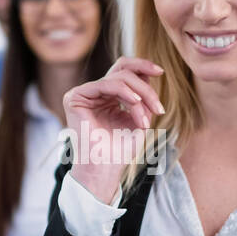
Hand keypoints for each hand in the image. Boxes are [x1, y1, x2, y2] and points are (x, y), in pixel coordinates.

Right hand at [63, 56, 164, 202]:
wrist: (105, 169)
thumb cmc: (121, 149)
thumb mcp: (140, 117)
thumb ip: (143, 97)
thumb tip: (148, 73)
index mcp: (107, 96)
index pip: (124, 71)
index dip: (142, 67)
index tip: (161, 72)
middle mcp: (95, 93)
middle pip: (122, 71)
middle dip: (145, 87)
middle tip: (158, 108)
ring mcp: (84, 94)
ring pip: (118, 78)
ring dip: (139, 95)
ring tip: (145, 119)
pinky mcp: (75, 97)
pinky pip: (105, 84)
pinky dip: (124, 92)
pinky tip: (135, 102)